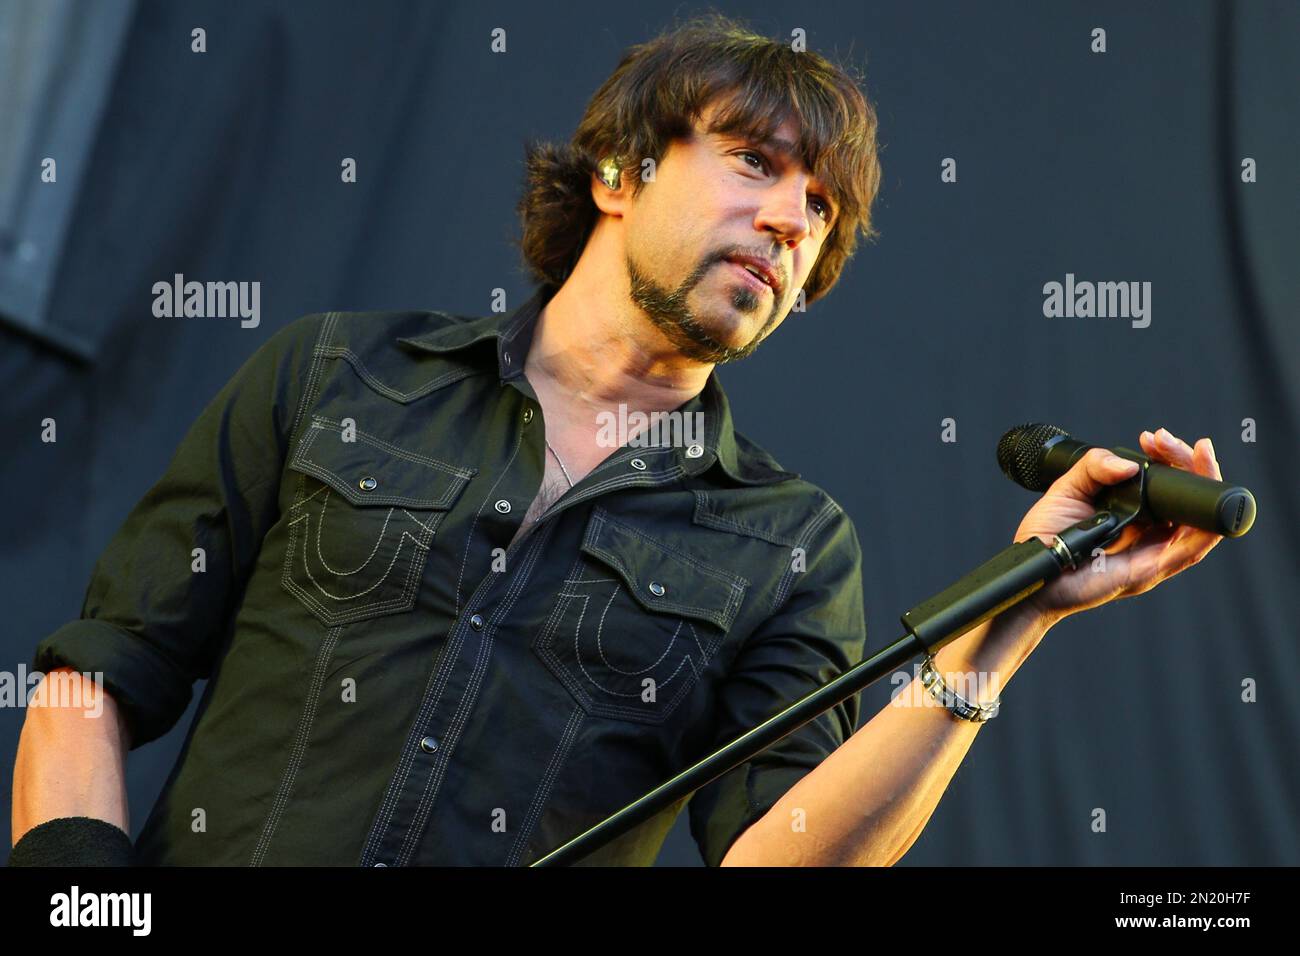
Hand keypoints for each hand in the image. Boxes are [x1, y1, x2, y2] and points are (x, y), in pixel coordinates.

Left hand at [1013, 427, 1224, 625]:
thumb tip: (1129, 464)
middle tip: (1167, 441)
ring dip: (1207, 485)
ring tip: (1199, 454)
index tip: (1154, 438)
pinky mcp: (1149, 570)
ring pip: (1199, 522)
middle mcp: (1148, 532)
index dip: (1168, 457)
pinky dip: (1206, 529)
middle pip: (1189, 498)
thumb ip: (1093, 468)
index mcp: (1133, 512)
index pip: (1167, 482)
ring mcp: (1152, 552)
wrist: (1032, 571)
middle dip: (1188, 462)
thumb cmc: (1046, 538)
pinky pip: (1189, 552)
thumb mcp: (1067, 490)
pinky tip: (1211, 503)